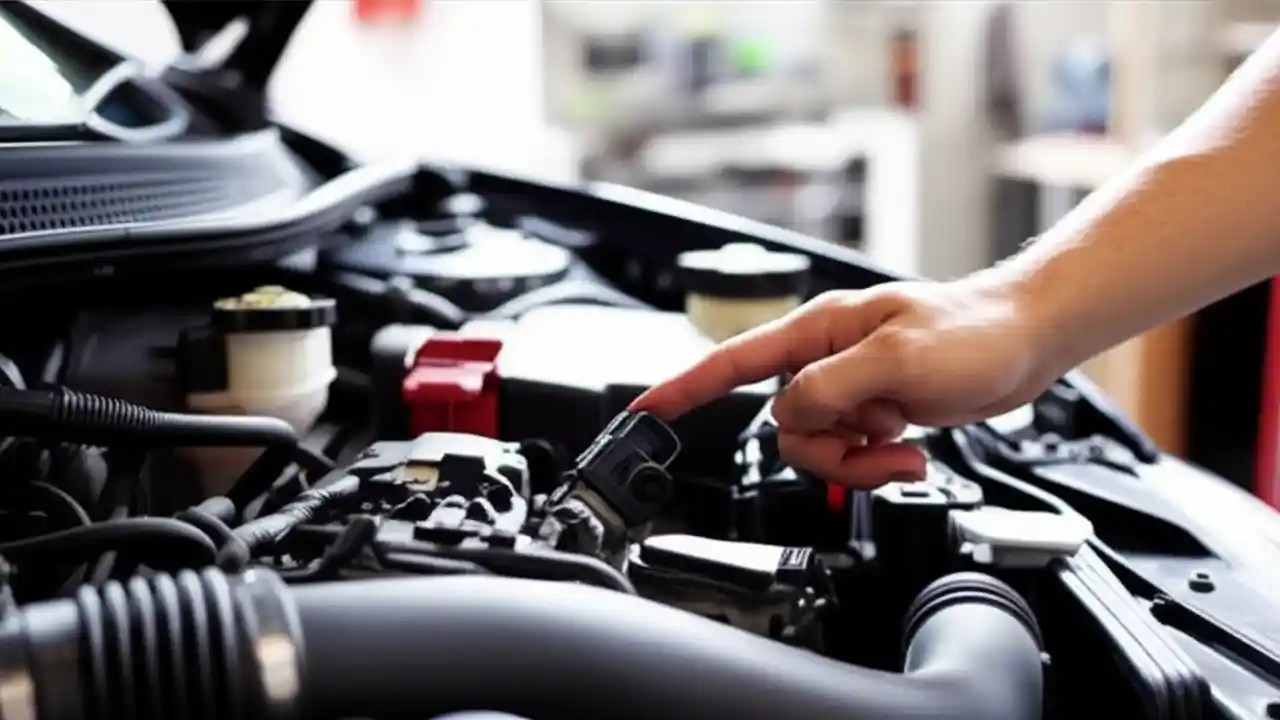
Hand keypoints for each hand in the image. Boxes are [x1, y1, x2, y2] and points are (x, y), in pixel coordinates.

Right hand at [630, 278, 1062, 487]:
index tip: (645, 410)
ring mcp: (849, 387)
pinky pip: (849, 451)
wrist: (1025, 342)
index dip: (684, 387)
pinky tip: (908, 448)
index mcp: (817, 332)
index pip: (733, 361)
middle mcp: (824, 359)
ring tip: (902, 448)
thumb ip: (829, 388)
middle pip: (783, 425)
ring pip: (816, 445)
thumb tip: (788, 415)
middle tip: (876, 445)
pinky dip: (877, 462)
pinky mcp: (873, 410)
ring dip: (860, 461)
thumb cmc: (971, 332)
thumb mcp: (895, 360)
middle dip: (828, 451)